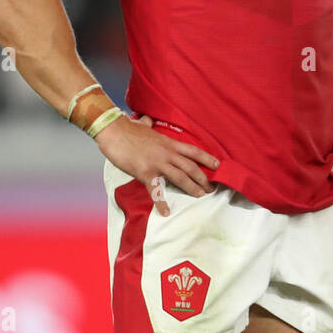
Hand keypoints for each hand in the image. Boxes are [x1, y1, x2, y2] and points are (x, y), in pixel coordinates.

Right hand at [95, 113, 219, 216]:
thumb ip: (148, 125)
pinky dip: (161, 203)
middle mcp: (167, 153)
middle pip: (191, 167)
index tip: (217, 165)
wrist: (114, 131)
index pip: (193, 151)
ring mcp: (157, 163)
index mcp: (168, 143)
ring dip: (192, 188)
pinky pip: (155, 191)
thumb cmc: (127, 128)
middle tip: (211, 188)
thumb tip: (147, 120)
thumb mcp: (143, 125)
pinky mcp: (145, 172)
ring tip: (200, 196)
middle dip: (203, 178)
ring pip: (180, 177)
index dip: (206, 158)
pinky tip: (166, 212)